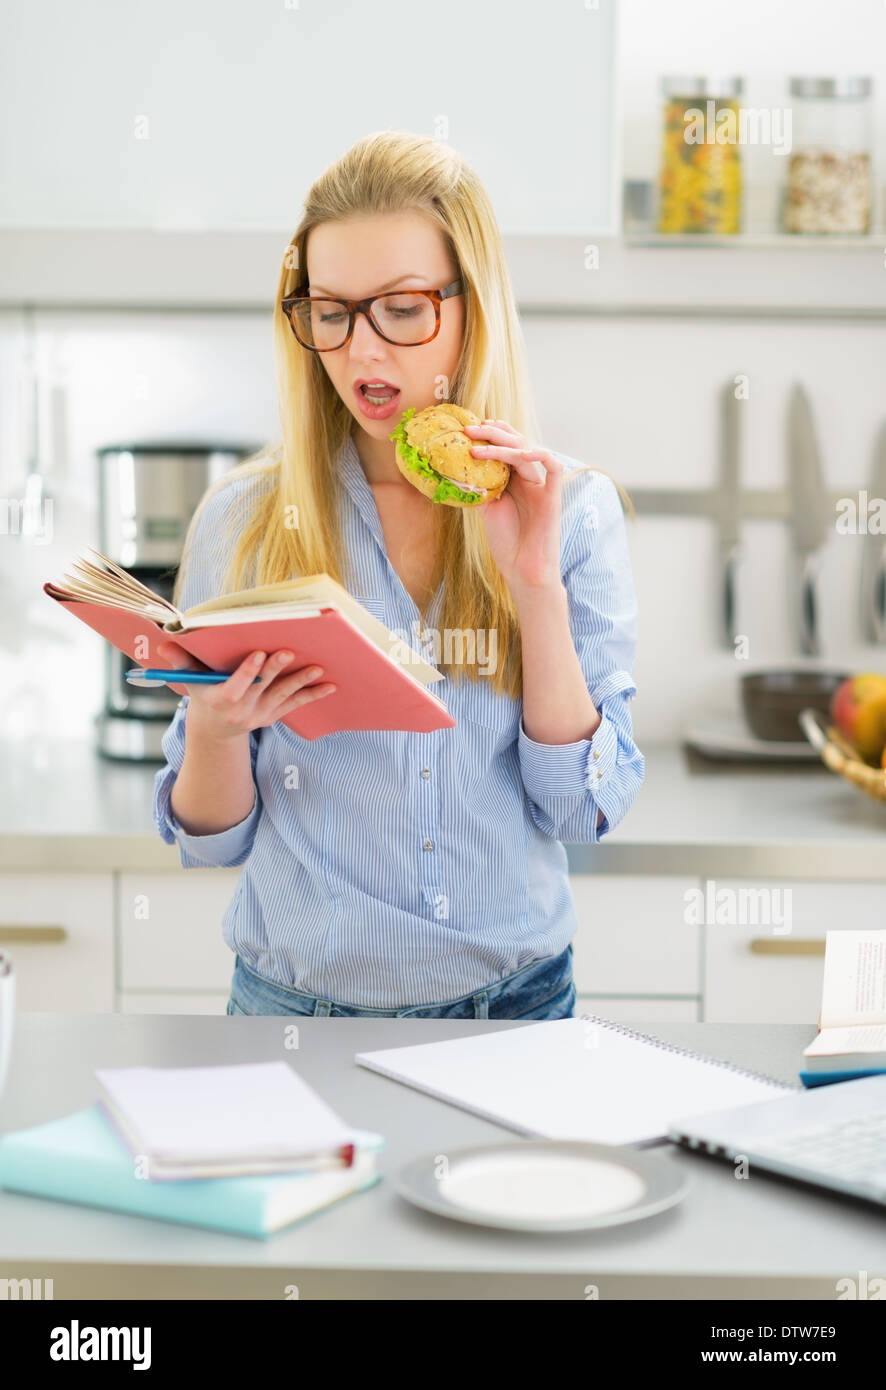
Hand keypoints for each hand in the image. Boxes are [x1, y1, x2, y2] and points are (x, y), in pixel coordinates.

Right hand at [155, 641, 335, 741]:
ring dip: (301, 682)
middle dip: (276, 670)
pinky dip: (312, 695)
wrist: (215, 729)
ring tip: (318, 668)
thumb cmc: (202, 694)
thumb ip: (180, 661)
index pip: (234, 687)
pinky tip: (330, 686)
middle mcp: (241, 711)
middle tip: (290, 652)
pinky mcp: (273, 716)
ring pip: (282, 696)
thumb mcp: (189, 680)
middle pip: (261, 688)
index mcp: (220, 700)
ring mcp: (259, 715)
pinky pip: (294, 705)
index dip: (247, 672)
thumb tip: (163, 642)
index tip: (259, 652)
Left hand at [463, 419, 563, 595]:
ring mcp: (541, 485)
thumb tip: (458, 468)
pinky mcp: (552, 496)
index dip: (492, 434)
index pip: (506, 447)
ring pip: (527, 452)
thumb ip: (479, 487)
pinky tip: (522, 453)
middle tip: (469, 429)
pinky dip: (541, 455)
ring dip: (502, 446)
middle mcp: (529, 478)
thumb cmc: (506, 542)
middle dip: (492, 434)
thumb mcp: (486, 509)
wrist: (522, 569)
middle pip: (516, 443)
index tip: (470, 429)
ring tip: (478, 446)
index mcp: (514, 479)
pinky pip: (554, 467)